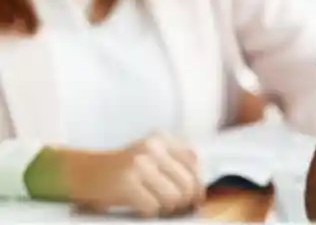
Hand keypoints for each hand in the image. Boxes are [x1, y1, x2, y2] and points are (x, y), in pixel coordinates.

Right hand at [62, 135, 203, 217]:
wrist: (77, 173)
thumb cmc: (118, 172)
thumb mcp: (149, 159)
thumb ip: (174, 169)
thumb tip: (199, 196)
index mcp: (161, 139)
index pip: (193, 162)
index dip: (198, 185)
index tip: (195, 200)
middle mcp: (152, 147)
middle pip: (187, 182)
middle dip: (183, 201)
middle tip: (173, 209)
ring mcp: (139, 164)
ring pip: (173, 196)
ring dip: (166, 209)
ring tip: (155, 207)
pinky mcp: (126, 182)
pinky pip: (153, 207)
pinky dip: (149, 214)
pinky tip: (139, 209)